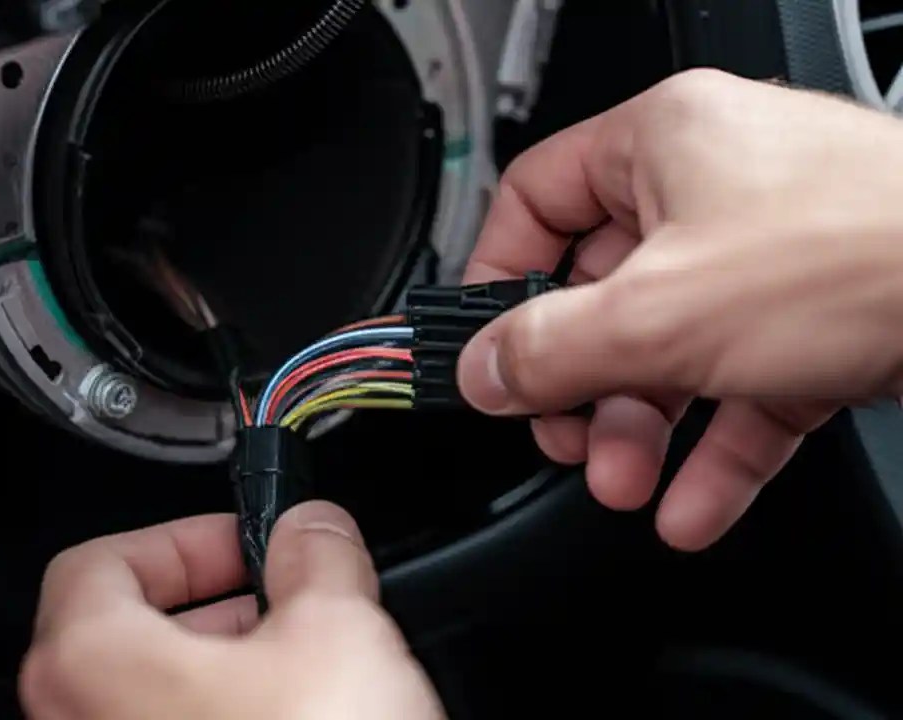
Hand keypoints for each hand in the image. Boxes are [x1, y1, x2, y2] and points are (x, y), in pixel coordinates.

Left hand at [19, 501, 443, 719]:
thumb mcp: (339, 633)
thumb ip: (317, 556)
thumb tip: (313, 531)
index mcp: (92, 664)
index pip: (102, 563)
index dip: (186, 539)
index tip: (251, 546)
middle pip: (128, 636)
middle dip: (221, 609)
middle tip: (289, 606)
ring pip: (154, 706)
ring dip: (229, 675)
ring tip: (310, 674)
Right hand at [459, 69, 902, 550]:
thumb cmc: (865, 250)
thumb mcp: (657, 313)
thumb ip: (549, 348)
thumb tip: (481, 370)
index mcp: (661, 144)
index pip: (537, 199)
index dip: (500, 277)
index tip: (487, 347)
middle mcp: (714, 188)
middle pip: (604, 291)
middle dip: (581, 385)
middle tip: (564, 435)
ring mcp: (773, 253)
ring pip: (674, 348)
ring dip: (642, 429)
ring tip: (627, 483)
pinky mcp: (825, 314)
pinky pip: (745, 383)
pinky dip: (717, 447)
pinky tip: (695, 504)